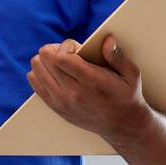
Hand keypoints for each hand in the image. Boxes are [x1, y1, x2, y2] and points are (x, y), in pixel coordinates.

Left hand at [26, 35, 152, 143]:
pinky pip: (34, 82)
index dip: (66, 45)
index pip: (61, 57)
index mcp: (91, 82)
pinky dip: (40, 72)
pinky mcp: (55, 107)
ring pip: (36, 69)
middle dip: (55, 50)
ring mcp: (61, 101)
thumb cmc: (127, 96)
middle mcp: (72, 93)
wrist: (122, 125)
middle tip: (69, 53)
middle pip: (45, 60)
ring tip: (62, 62)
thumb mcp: (130, 74)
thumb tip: (107, 39)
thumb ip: (117, 56)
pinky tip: (55, 72)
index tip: (77, 47)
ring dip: (46, 60)